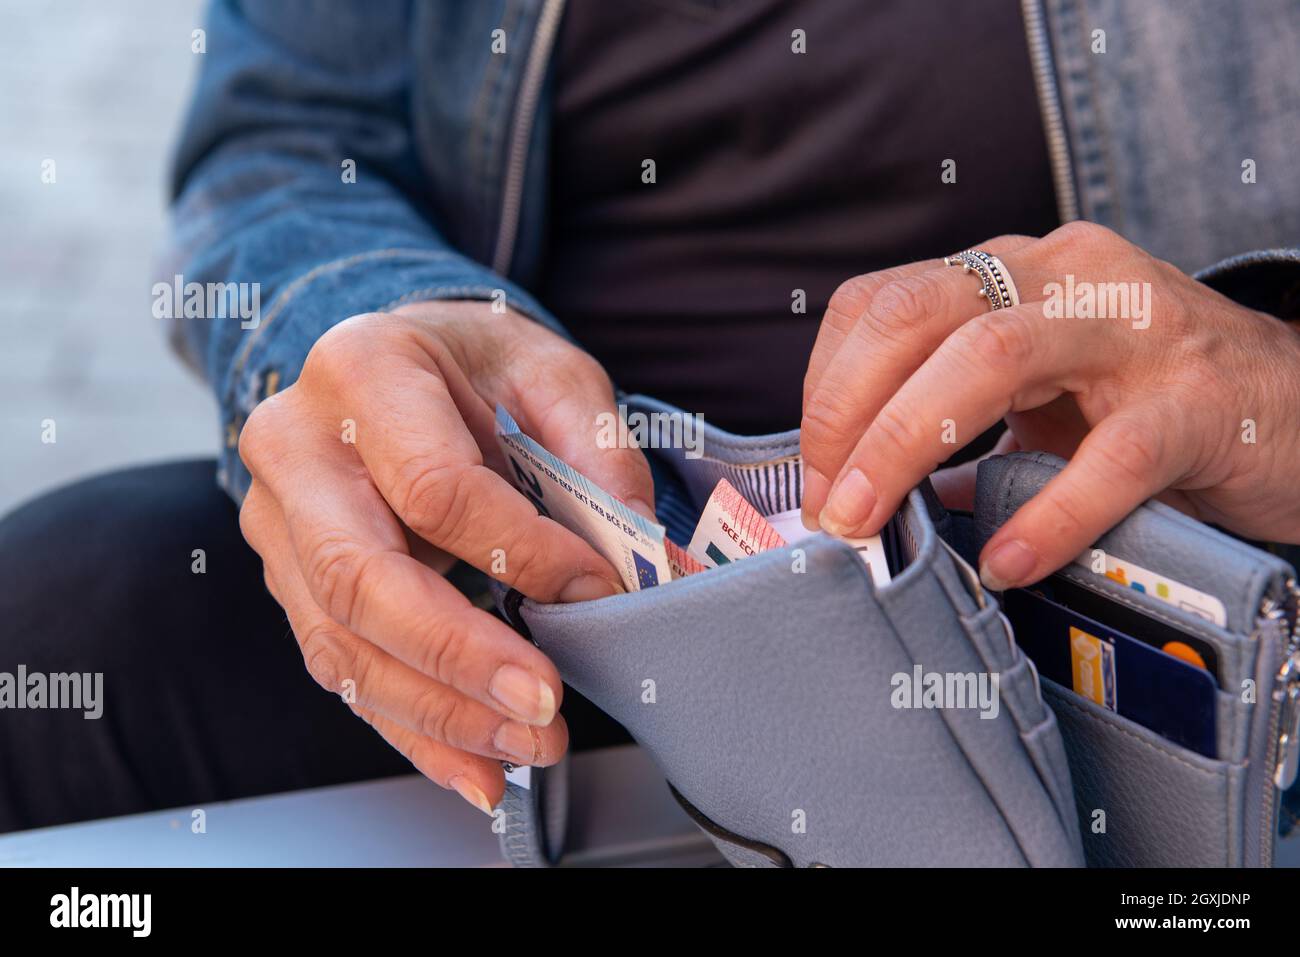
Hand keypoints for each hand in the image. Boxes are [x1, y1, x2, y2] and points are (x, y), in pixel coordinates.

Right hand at [237, 302, 653, 811]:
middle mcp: (297, 447)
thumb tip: (636, 554)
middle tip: (542, 704)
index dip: (519, 551)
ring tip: (527, 746)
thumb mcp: (548, 371)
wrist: (391, 364)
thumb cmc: (472, 364)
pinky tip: (474, 767)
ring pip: (342, 642)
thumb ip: (596, 449)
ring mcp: (279, 521)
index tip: (595, 589)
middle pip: (359, 575)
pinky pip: (342, 669)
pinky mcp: (290, 580)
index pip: (432, 485)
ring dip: (440, 711)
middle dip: (459, 655)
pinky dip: (413, 728)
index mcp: (362, 370)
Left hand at [800, 221, 1299, 590]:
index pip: (884, 302)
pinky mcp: (1199, 402)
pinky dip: (1047, 514)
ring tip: (872, 523)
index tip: (813, 473)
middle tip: (828, 507)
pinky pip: (1111, 457)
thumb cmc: (1150, 399)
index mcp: (1014, 271)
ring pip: (992, 358)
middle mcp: (1066, 276)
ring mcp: (1136, 329)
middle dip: (847, 415)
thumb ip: (957, 421)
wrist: (1297, 406)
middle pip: (917, 316)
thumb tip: (864, 494)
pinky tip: (1008, 561)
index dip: (828, 388)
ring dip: (907, 445)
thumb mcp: (1041, 391)